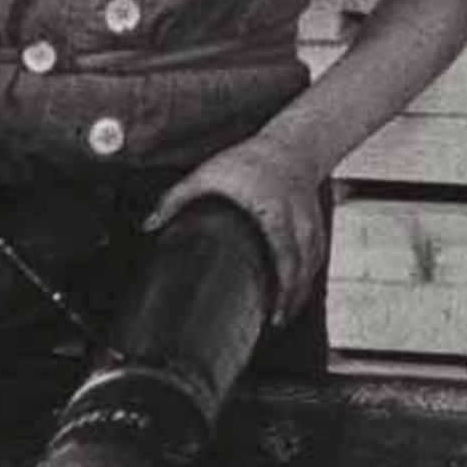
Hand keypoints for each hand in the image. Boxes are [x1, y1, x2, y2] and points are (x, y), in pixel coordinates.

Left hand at [142, 133, 328, 328]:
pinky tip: (295, 293)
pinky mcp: (316, 226)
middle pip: (303, 269)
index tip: (272, 311)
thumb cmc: (251, 159)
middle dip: (291, 300)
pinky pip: (316, 259)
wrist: (291, 144)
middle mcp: (296, 220)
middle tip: (274, 323)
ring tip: (282, 315)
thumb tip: (150, 225)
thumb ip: (177, 198)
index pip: (284, 256)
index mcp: (271, 210)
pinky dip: (307, 279)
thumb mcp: (208, 174)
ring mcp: (310, 224)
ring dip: (300, 294)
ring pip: (312, 267)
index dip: (282, 287)